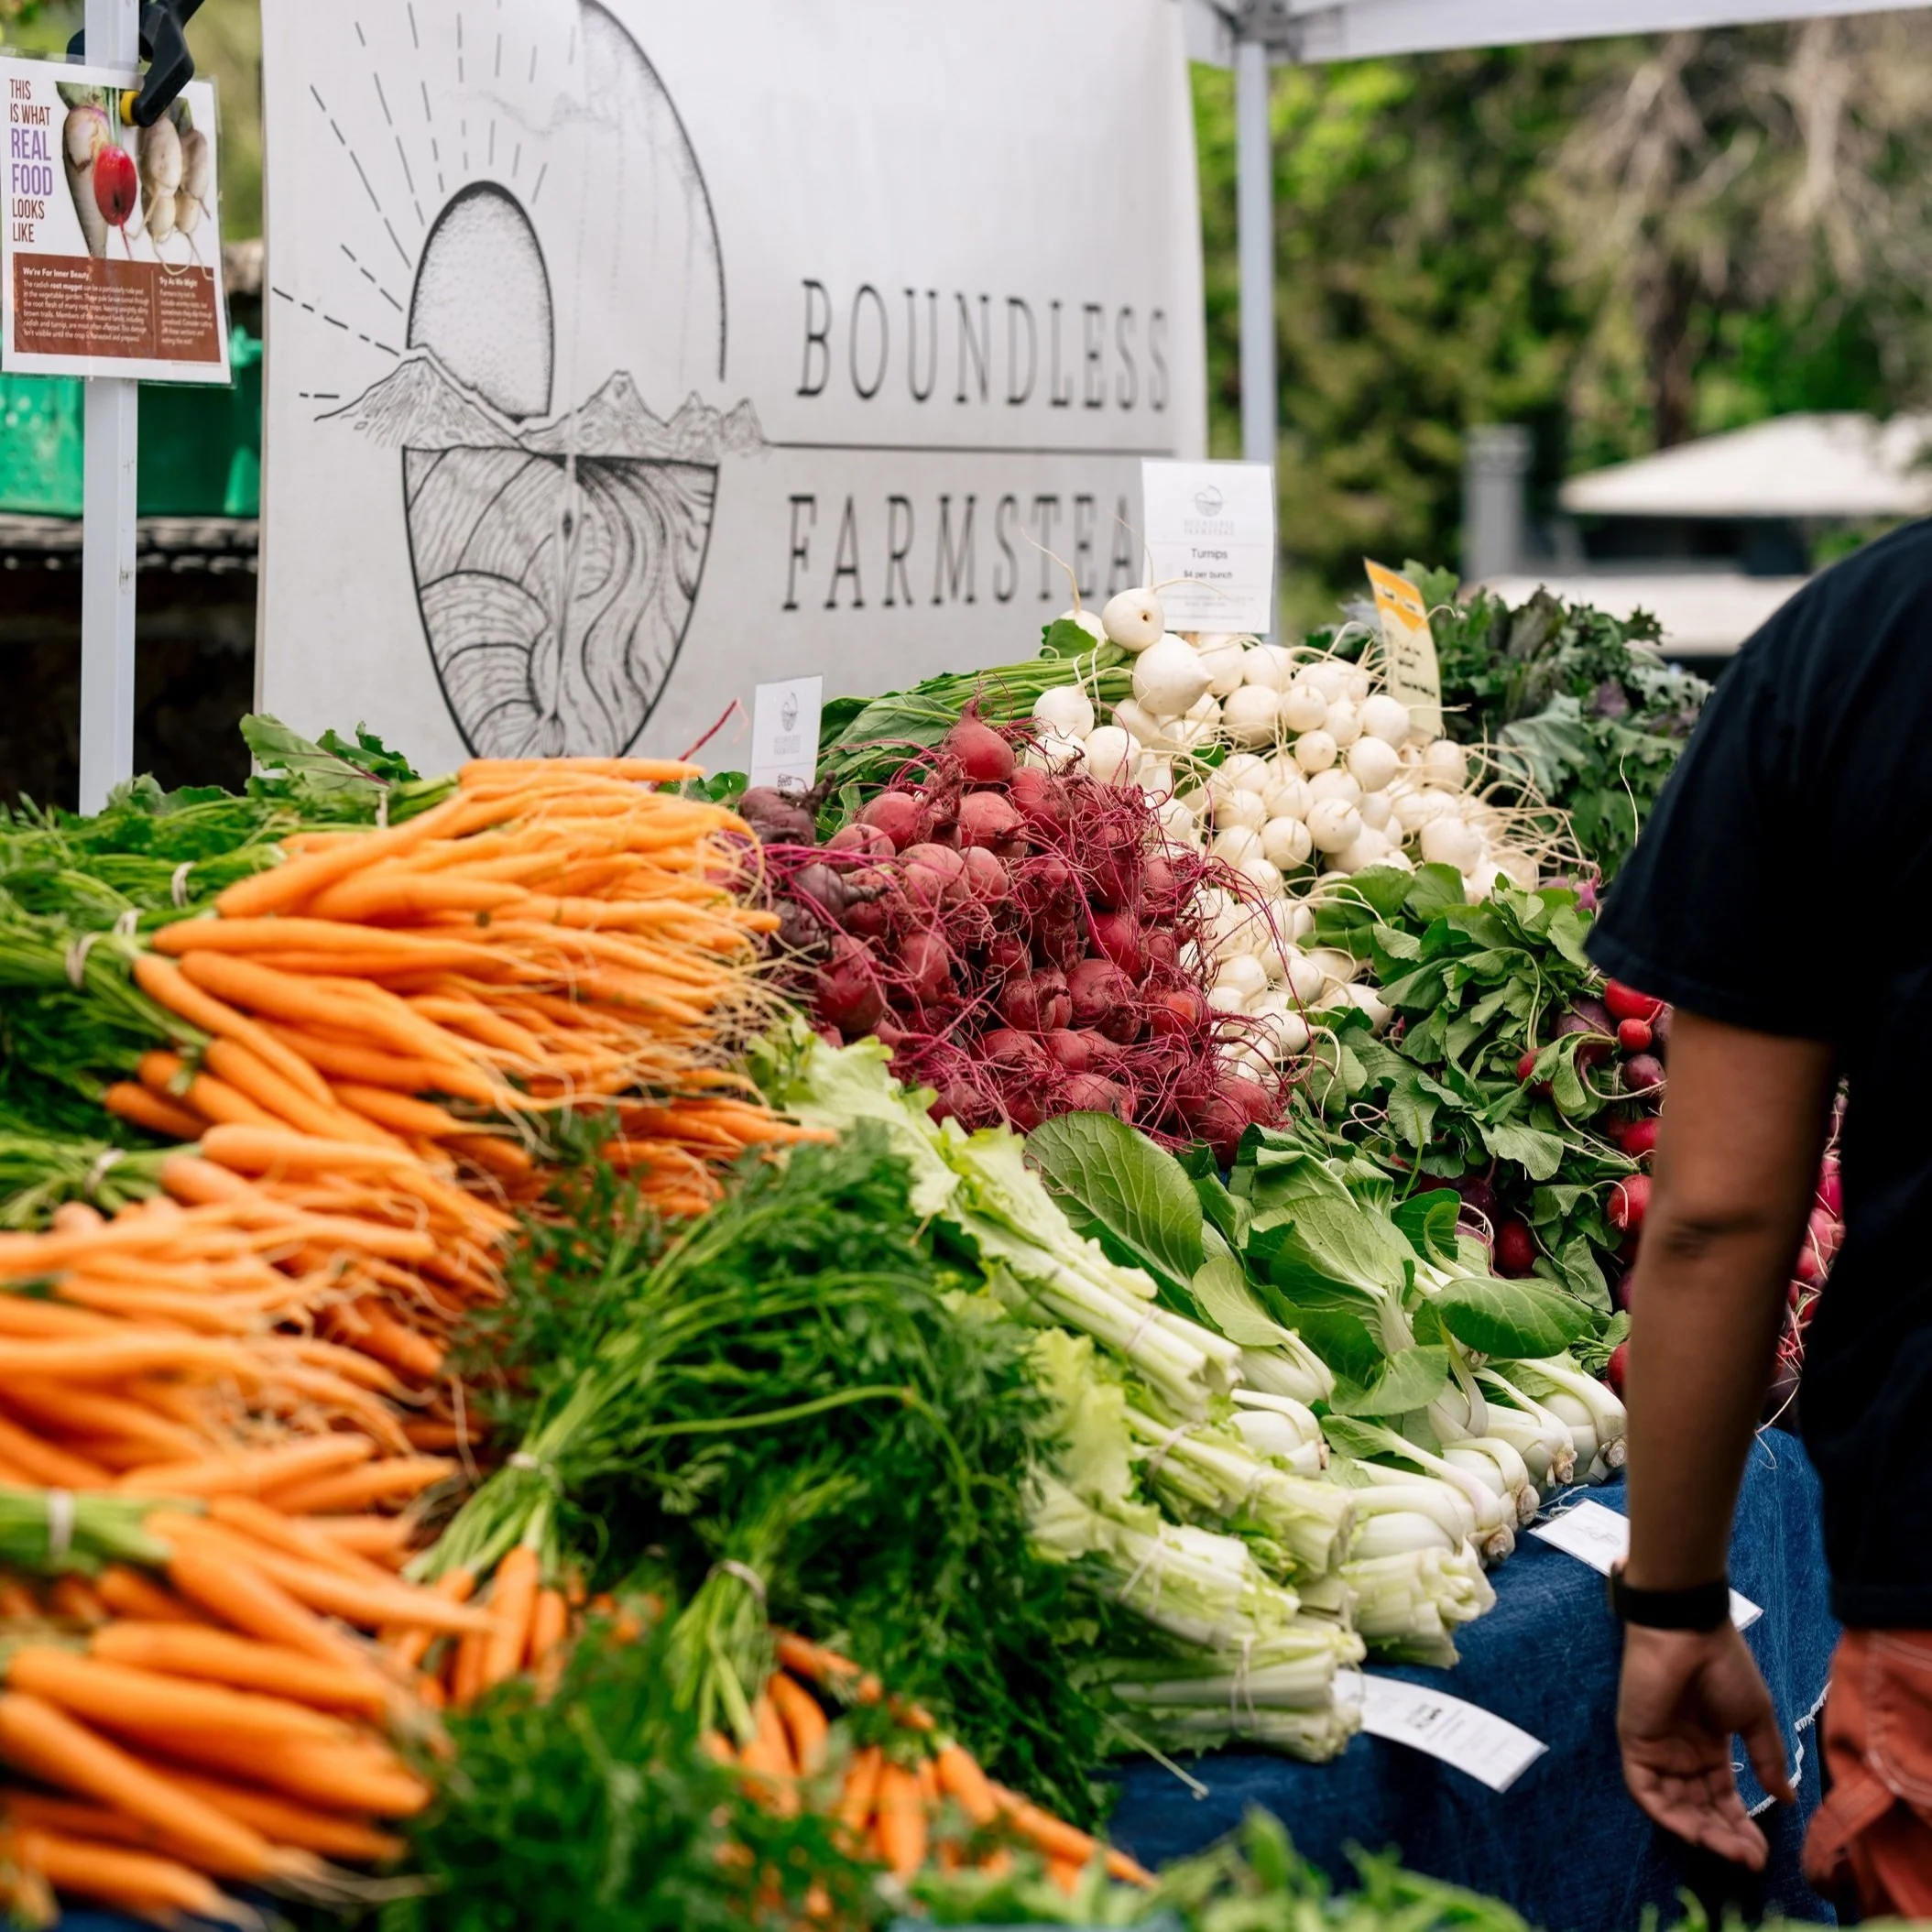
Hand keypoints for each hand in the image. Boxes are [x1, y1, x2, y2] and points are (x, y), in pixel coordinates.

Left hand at [1617, 1622, 1795, 1868]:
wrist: (1688, 1630)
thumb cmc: (1724, 1665)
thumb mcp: (1755, 1718)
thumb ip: (1766, 1760)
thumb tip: (1786, 1799)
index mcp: (1709, 1746)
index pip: (1722, 1798)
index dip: (1741, 1826)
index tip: (1763, 1852)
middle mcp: (1682, 1753)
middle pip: (1700, 1809)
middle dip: (1725, 1837)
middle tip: (1751, 1860)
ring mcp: (1658, 1750)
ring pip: (1676, 1807)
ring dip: (1702, 1833)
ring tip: (1733, 1852)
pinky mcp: (1634, 1744)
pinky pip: (1646, 1791)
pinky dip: (1668, 1815)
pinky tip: (1696, 1832)